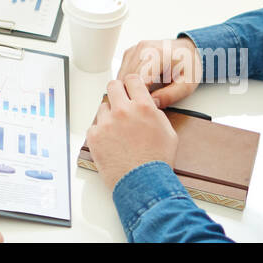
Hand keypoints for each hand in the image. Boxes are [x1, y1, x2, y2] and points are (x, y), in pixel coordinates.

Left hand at [86, 75, 178, 191]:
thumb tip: (148, 105)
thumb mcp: (168, 132)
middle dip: (117, 92)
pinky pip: (94, 126)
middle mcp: (123, 110)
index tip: (130, 88)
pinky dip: (101, 132)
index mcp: (143, 107)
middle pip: (113, 86)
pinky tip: (110, 142)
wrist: (143, 183)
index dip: (131, 84)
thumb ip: (156, 114)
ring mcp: (106, 122)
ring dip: (109, 115)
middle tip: (120, 102)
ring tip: (118, 132)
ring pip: (103, 107)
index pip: (132, 80)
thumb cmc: (158, 160)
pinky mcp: (94, 135)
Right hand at [116, 37, 200, 107]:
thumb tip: (152, 103)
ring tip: (141, 99)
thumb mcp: (187, 84)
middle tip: (142, 107)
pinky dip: (127, 82)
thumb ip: (170, 96)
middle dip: (132, 94)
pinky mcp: (130, 53)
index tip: (145, 108)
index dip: (139, 96)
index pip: (138, 79)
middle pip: (127, 78)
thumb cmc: (189, 66)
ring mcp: (135, 49)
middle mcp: (143, 48)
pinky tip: (138, 89)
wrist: (188, 49)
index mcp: (158, 54)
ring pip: (121, 75)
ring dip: (128, 89)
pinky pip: (122, 71)